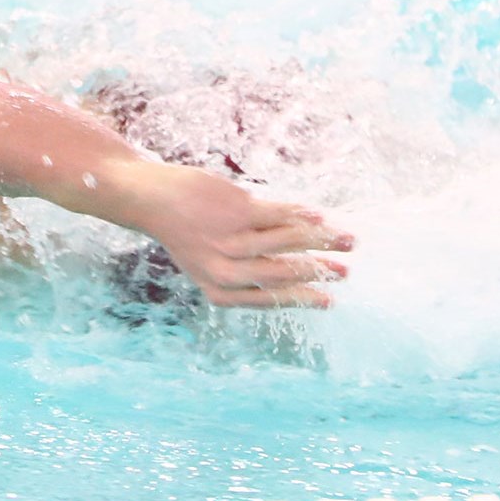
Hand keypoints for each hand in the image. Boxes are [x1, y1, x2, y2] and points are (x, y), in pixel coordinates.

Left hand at [127, 163, 352, 307]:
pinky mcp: (236, 210)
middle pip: (284, 273)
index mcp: (219, 290)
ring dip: (323, 242)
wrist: (151, 199)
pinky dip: (305, 216)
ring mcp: (231, 239)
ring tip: (348, 241)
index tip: (330, 301)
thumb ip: (244, 270)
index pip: (270, 298)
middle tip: (346, 272)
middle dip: (319, 273)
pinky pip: (280, 215)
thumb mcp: (207, 262)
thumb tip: (295, 270)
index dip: (303, 300)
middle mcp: (225, 270)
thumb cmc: (186, 230)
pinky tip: (323, 217)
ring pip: (288, 242)